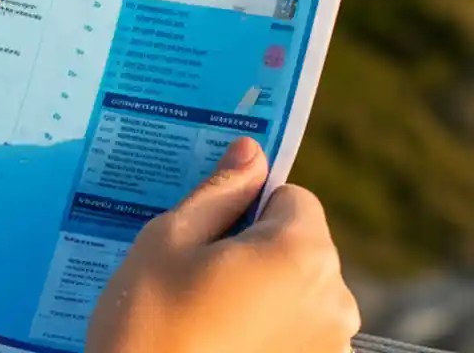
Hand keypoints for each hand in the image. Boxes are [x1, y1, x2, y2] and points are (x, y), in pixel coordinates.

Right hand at [87, 137, 359, 352]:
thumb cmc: (149, 321)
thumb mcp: (168, 241)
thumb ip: (219, 192)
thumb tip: (251, 149)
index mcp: (302, 253)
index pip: (293, 198)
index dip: (248, 207)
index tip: (205, 233)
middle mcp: (335, 300)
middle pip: (300, 248)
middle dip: (256, 253)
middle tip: (195, 278)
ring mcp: (331, 347)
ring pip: (298, 295)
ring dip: (263, 297)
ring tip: (204, 319)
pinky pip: (297, 337)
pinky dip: (268, 336)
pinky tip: (221, 345)